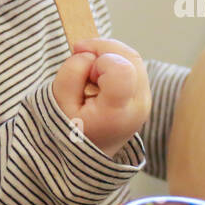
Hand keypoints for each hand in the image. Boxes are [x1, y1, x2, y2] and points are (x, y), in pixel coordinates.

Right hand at [51, 38, 150, 157]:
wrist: (89, 151)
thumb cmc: (71, 130)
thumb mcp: (59, 103)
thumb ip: (72, 73)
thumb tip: (90, 54)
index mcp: (117, 112)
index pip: (121, 68)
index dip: (100, 60)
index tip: (84, 72)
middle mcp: (139, 105)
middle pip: (130, 57)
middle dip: (103, 52)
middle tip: (83, 67)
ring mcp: (146, 99)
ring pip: (133, 57)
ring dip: (108, 56)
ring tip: (90, 75)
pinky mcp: (145, 93)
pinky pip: (133, 64)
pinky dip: (114, 62)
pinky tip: (100, 78)